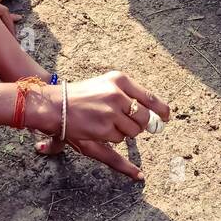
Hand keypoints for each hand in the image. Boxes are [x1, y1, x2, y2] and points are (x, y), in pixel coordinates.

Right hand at [28, 72, 170, 181]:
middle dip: (137, 124)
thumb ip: (131, 96)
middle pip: (144, 118)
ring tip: (103, 123)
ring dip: (122, 132)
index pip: (149, 97)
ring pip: (132, 132)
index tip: (167, 117)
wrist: (54, 104)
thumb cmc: (81, 96)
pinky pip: (119, 140)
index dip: (161, 110)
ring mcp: (111, 112)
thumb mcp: (106, 85)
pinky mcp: (104, 128)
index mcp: (120, 79)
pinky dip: (112, 139)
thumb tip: (158, 117)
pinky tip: (100, 132)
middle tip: (122, 122)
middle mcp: (117, 93)